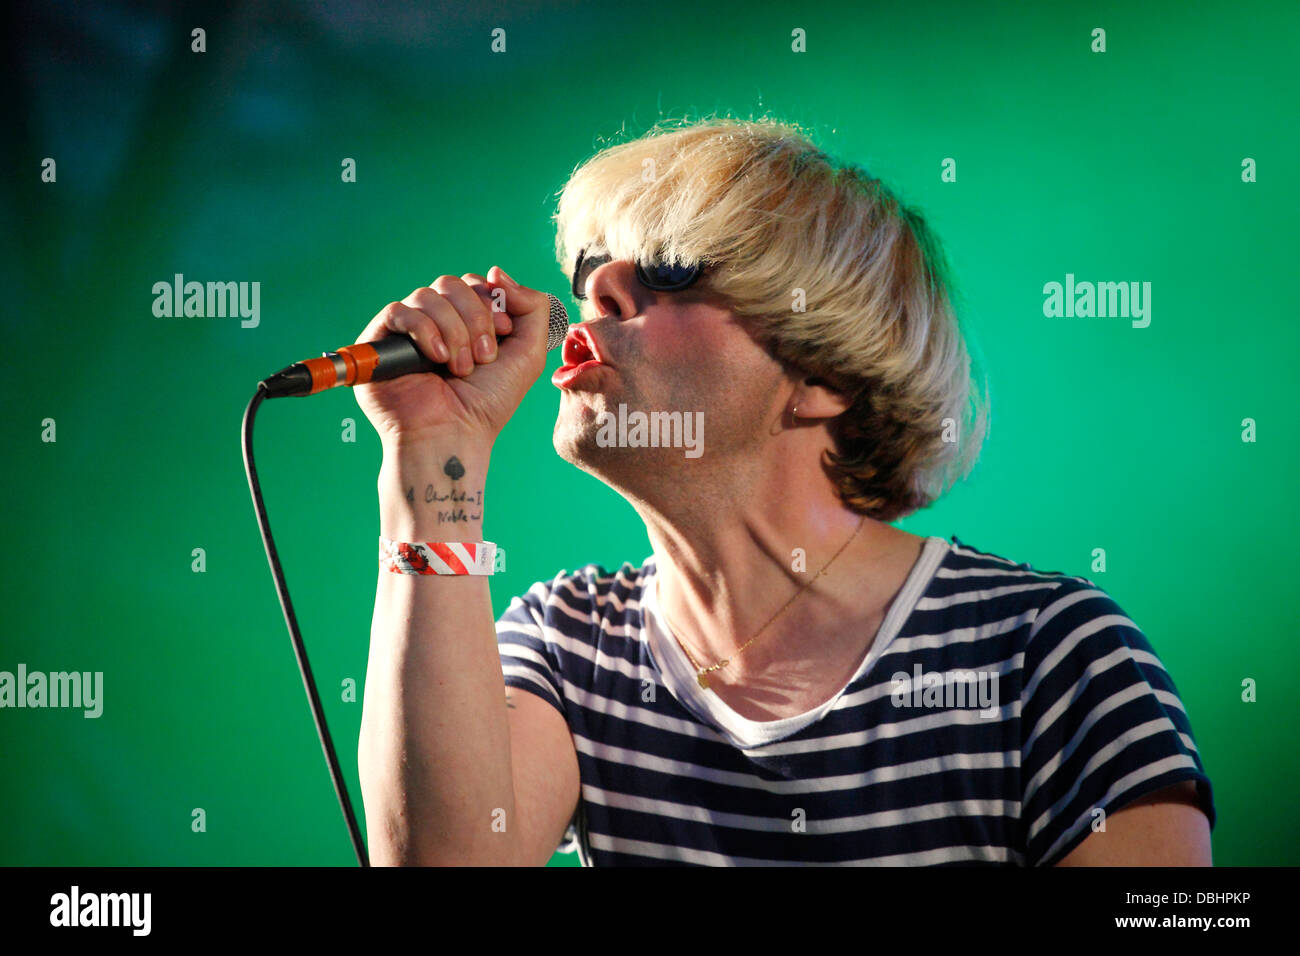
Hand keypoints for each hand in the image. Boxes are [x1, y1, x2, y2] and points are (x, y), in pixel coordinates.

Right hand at [353, 266, 552, 448]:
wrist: (454, 435)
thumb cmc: (488, 402)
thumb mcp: (528, 354)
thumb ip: (533, 307)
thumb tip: (498, 272)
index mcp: (466, 323)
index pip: (475, 284)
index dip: (492, 301)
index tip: (504, 332)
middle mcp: (435, 324)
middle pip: (452, 284)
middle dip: (475, 317)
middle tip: (484, 356)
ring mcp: (407, 331)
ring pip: (428, 295)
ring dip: (454, 330)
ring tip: (459, 368)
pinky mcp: (380, 341)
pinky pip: (399, 310)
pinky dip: (425, 330)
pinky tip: (437, 359)